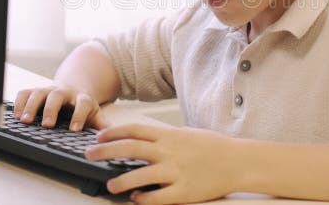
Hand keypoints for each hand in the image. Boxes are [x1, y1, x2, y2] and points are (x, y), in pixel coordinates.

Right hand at [14, 85, 108, 130]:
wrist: (73, 88)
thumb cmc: (82, 106)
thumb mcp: (94, 113)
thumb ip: (101, 124)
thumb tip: (112, 136)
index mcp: (82, 98)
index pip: (83, 104)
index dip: (79, 115)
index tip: (74, 129)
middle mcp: (64, 92)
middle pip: (57, 96)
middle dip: (51, 110)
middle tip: (47, 125)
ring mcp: (49, 90)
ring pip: (39, 93)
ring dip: (31, 106)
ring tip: (25, 120)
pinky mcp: (36, 91)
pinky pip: (25, 93)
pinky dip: (19, 103)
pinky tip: (15, 116)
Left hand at [86, 124, 239, 204]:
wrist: (238, 161)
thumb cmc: (213, 147)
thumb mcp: (186, 134)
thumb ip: (164, 138)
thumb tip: (142, 140)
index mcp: (169, 135)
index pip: (134, 129)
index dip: (113, 132)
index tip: (98, 137)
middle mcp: (169, 151)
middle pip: (130, 148)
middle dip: (106, 152)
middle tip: (90, 155)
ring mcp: (176, 171)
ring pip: (140, 174)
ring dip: (121, 181)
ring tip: (110, 186)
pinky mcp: (184, 190)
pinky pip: (158, 196)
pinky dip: (144, 198)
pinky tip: (137, 199)